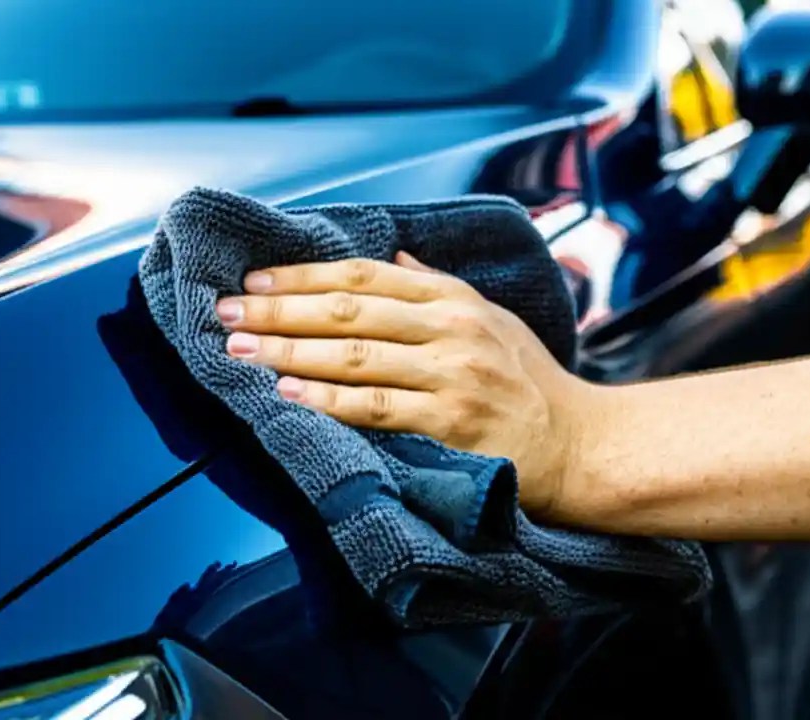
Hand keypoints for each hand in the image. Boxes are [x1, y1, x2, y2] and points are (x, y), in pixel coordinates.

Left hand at [214, 252, 593, 518]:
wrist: (581, 444)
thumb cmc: (530, 382)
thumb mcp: (491, 317)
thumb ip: (437, 285)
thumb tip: (394, 253)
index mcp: (453, 298)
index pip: (364, 274)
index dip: (304, 275)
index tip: (255, 279)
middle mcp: (451, 329)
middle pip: (348, 310)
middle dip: (280, 310)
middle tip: (227, 312)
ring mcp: (451, 376)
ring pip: (354, 355)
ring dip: (290, 352)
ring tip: (241, 351)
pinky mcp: (450, 424)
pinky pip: (376, 407)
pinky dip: (328, 400)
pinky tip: (288, 395)